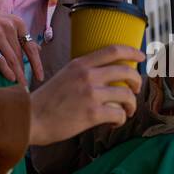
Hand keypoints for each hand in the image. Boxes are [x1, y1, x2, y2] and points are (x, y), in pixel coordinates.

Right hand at [0, 2, 43, 87]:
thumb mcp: (7, 23)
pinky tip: (10, 78)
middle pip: (20, 55)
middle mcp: (9, 28)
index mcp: (18, 23)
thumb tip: (38, 49)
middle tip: (26, 85)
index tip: (40, 77)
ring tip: (20, 85)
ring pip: (12, 59)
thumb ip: (21, 36)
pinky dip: (6, 70)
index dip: (37, 64)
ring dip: (17, 73)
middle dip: (23, 71)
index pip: (31, 47)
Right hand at [28, 45, 143, 144]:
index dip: (132, 51)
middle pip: (126, 71)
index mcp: (80, 64)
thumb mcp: (64, 76)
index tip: (141, 56)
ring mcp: (90, 94)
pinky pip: (119, 113)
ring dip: (131, 105)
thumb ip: (84, 73)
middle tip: (135, 90)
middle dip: (137, 81)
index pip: (113, 50)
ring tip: (127, 112)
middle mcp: (87, 75)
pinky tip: (114, 123)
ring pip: (126, 95)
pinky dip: (121, 119)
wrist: (31, 119)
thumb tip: (105, 76)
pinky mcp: (92, 113)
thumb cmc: (47, 101)